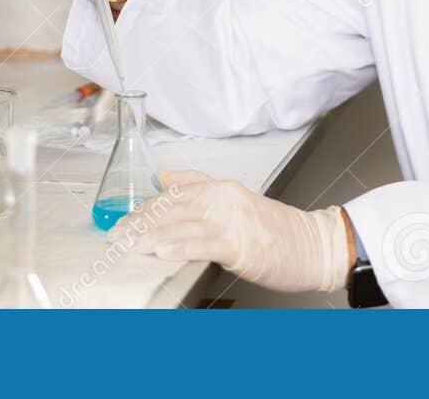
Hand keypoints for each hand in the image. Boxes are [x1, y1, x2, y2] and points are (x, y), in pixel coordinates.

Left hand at [111, 170, 350, 293]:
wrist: (313, 245)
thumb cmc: (276, 230)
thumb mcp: (235, 200)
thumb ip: (200, 185)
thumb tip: (165, 177)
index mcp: (220, 188)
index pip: (171, 195)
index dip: (143, 209)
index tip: (122, 222)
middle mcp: (223, 199)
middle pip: (171, 209)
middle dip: (138, 224)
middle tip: (115, 237)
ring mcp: (232, 220)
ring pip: (181, 226)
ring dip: (149, 237)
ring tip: (127, 246)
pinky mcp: (241, 244)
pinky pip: (204, 244)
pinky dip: (181, 246)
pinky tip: (162, 250)